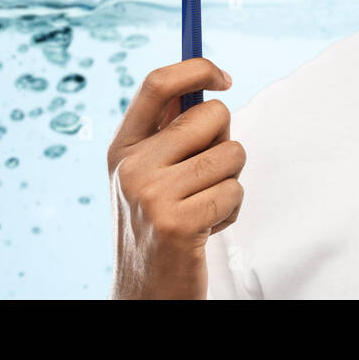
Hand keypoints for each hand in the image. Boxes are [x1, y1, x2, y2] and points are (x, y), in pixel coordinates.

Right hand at [107, 57, 245, 298]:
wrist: (146, 291)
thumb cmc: (161, 224)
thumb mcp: (149, 174)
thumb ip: (171, 131)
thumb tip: (208, 79)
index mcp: (123, 147)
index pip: (157, 84)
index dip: (197, 68)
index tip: (225, 78)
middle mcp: (131, 166)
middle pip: (212, 114)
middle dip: (225, 140)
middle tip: (207, 174)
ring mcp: (151, 193)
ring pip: (232, 153)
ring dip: (230, 181)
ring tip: (204, 206)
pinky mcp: (177, 222)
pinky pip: (235, 190)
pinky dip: (231, 210)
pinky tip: (206, 229)